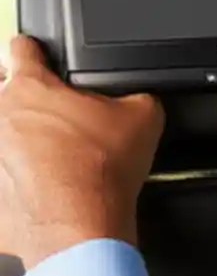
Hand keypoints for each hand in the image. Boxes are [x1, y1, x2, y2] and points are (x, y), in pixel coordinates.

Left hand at [0, 36, 163, 267]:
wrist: (78, 226)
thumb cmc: (98, 173)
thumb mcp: (144, 120)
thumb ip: (137, 98)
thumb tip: (141, 101)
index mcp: (31, 88)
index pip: (22, 49)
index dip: (34, 51)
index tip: (35, 56)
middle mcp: (0, 115)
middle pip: (3, 95)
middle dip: (26, 105)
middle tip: (53, 122)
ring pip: (1, 139)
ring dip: (18, 147)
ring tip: (52, 165)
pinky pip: (2, 184)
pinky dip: (14, 188)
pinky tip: (40, 196)